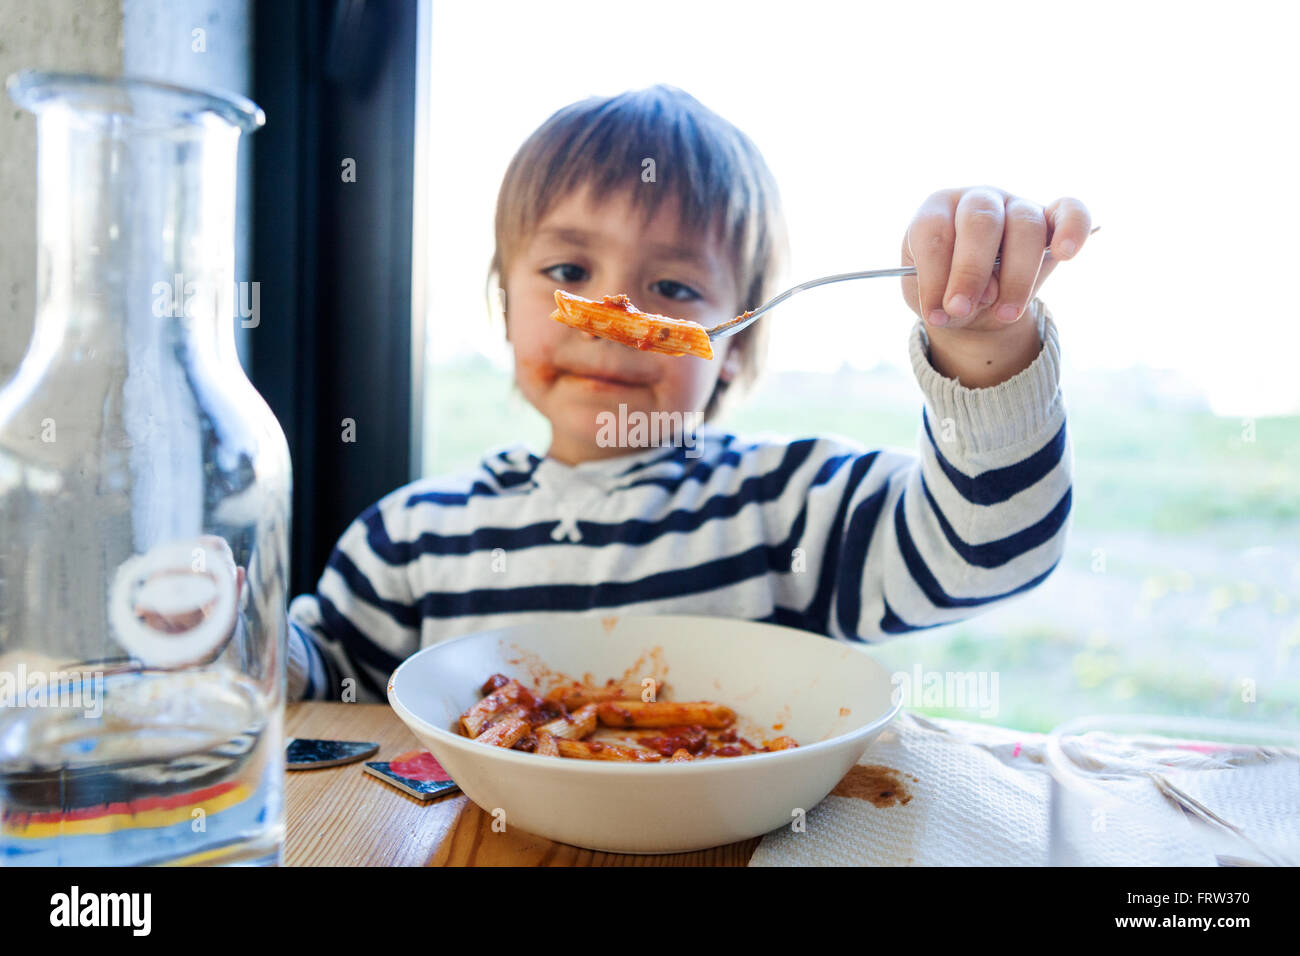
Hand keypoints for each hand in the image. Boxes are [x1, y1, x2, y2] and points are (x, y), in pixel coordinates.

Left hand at [900, 186, 1091, 331]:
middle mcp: (977, 199)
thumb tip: (978, 298)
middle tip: (961, 309)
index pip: (932, 231)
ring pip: (1024, 225)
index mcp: (936, 210)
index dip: (933, 274)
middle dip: (970, 271)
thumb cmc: (946, 293)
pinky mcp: (1051, 218)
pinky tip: (1067, 253)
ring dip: (1016, 275)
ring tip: (1005, 314)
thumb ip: (945, 296)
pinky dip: (1073, 228)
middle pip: (979, 222)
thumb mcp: (935, 300)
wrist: (975, 304)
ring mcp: (1015, 204)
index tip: (936, 314)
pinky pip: (1070, 212)